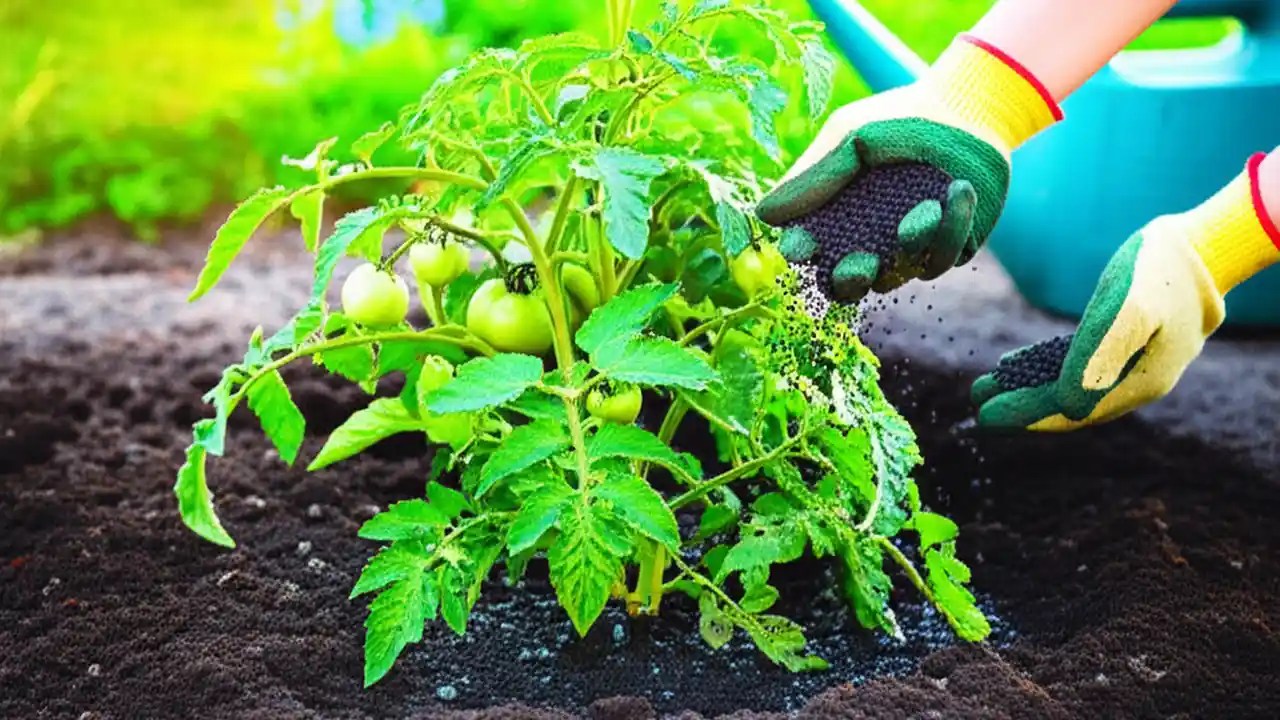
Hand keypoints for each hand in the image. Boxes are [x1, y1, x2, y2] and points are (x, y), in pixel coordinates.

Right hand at [756, 35, 1059, 301]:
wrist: (966, 107)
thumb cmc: (897, 118)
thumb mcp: (848, 138)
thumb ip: (812, 176)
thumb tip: (761, 213)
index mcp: (833, 216)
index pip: (808, 248)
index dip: (800, 251)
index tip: (799, 246)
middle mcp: (865, 240)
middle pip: (845, 284)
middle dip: (849, 280)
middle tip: (858, 267)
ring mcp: (905, 250)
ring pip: (895, 277)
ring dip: (908, 246)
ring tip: (925, 209)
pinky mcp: (947, 248)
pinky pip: (941, 259)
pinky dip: (948, 228)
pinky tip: (956, 191)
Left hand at [974, 155, 1279, 430]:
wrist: (1200, 250)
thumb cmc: (1162, 273)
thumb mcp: (1130, 308)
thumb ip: (1101, 355)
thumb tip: (1069, 405)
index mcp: (1139, 383)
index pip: (1073, 412)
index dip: (1028, 416)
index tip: (987, 417)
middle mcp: (1135, 382)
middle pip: (1068, 405)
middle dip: (1022, 408)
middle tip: (978, 409)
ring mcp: (1130, 364)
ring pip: (1069, 386)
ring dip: (1026, 389)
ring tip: (985, 386)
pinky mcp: (1122, 342)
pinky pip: (1077, 365)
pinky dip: (1044, 367)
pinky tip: (1013, 363)